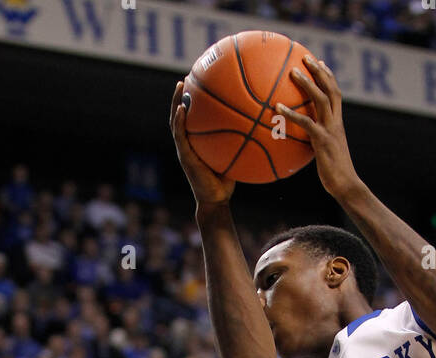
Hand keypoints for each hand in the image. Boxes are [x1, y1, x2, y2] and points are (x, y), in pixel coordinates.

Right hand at [170, 80, 235, 208]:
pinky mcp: (185, 157)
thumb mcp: (234, 158)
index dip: (192, 102)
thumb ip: (239, 142)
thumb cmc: (226, 182)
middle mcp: (188, 144)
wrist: (216, 201)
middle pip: (181, 115)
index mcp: (196, 143)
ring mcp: (184, 150)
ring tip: (180, 86)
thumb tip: (259, 126)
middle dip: (181, 96)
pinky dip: (179, 121)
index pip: (192, 119)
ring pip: (175, 122)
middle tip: (186, 78)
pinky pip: (180, 136)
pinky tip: (182, 109)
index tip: (197, 84)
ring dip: (176, 103)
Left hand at [276, 55, 358, 199]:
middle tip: (306, 57)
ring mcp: (330, 130)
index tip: (320, 63)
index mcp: (338, 124)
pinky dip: (291, 113)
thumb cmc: (335, 176)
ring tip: (292, 72)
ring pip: (321, 99)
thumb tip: (301, 143)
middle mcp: (336, 123)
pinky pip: (305, 122)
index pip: (336, 94)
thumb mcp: (325, 155)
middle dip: (319, 71)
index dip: (328, 77)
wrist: (346, 186)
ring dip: (307, 83)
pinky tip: (276, 107)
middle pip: (330, 89)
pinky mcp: (323, 141)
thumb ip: (316, 144)